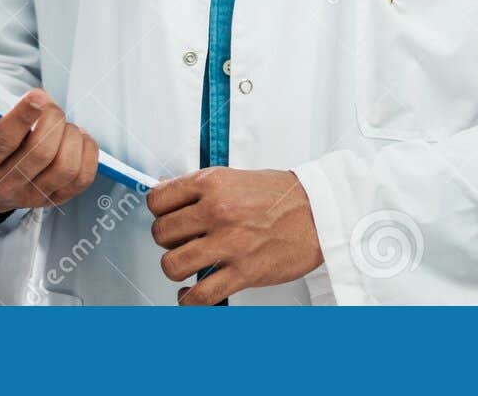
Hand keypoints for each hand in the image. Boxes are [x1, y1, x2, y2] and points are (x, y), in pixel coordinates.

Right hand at [0, 86, 98, 212]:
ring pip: (65, 166)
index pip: (3, 142)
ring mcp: (33, 196)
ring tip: (61, 121)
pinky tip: (76, 136)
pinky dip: (87, 152)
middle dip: (53, 120)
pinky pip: (82, 178)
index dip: (22, 118)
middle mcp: (6, 185)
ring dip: (71, 136)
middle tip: (49, 103)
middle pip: (40, 152)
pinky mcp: (56, 200)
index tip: (37, 95)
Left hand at [147, 167, 323, 304]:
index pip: (158, 199)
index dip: (158, 212)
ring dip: (176, 268)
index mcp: (213, 183)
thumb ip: (200, 187)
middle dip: (167, 241)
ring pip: (173, 265)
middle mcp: (217, 211)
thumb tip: (166, 191)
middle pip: (161, 234)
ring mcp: (230, 243)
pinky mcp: (243, 272)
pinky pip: (199, 295)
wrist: (319, 213)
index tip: (165, 217)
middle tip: (180, 241)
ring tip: (186, 264)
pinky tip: (190, 293)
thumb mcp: (235, 177)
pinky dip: (188, 300)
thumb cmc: (282, 196)